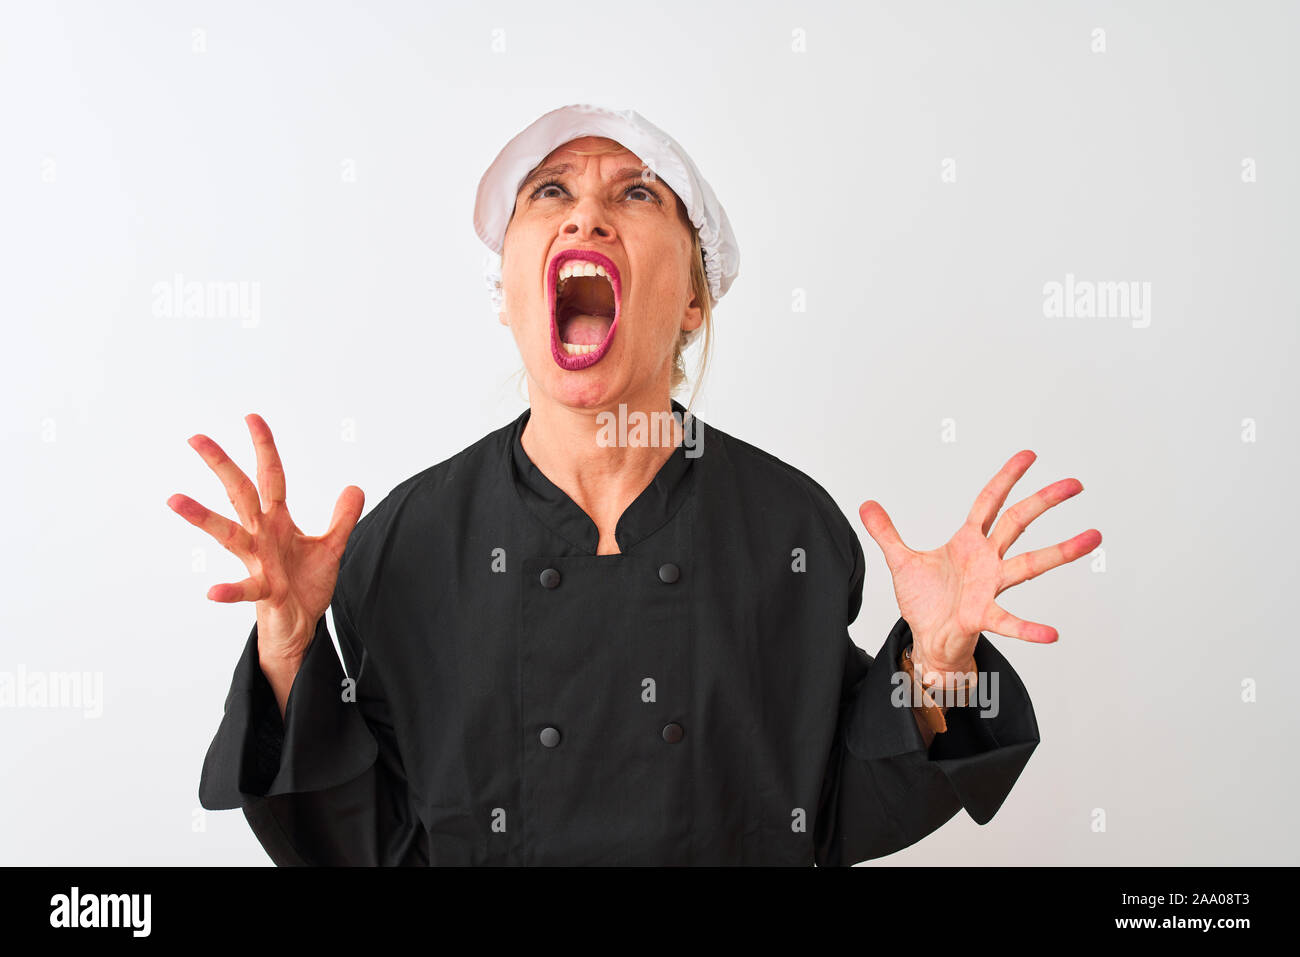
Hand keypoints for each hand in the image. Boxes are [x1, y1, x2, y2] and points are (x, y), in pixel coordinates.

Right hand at [167, 413, 363, 673]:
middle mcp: (261, 536)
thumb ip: (342, 518)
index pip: (270, 477)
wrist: (298, 626)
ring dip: (202, 517)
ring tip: (174, 499)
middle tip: (196, 438)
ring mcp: (259, 562)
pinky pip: (245, 589)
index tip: (251, 417)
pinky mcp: (264, 591)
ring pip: (228, 534)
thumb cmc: (304, 585)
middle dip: (221, 465)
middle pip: (240, 493)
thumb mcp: (330, 547)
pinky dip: (229, 590)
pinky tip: (212, 591)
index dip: (264, 448)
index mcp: (277, 522)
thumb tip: (354, 487)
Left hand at [858, 450, 1099, 680]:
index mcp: (967, 542)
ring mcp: (988, 586)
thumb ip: (886, 531)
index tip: (1030, 455)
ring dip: (1062, 552)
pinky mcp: (981, 614)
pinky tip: (1051, 634)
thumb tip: (865, 503)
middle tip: (1076, 484)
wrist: (927, 639)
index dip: (1007, 477)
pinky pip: (1007, 621)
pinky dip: (1028, 628)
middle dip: (1045, 501)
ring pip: (1029, 564)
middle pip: (1018, 523)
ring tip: (1092, 538)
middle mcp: (985, 560)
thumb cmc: (924, 601)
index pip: (990, 501)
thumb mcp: (900, 560)